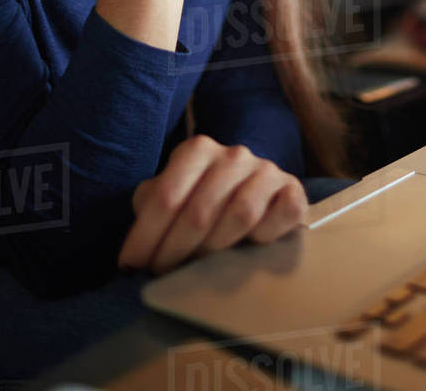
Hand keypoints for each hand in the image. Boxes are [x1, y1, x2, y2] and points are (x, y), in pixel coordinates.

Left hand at [117, 135, 307, 274]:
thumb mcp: (172, 195)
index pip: (166, 196)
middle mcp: (234, 155)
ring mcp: (267, 171)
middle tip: (160, 276)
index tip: (130, 267)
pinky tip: (250, 248)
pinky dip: (265, 235)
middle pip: (199, 211)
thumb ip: (151, 204)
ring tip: (198, 270)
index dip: (146, 236)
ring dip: (214, 249)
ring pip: (240, 214)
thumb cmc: (203, 200)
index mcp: (198, 150)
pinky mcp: (294, 190)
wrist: (255, 194)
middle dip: (174, 250)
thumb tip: (133, 241)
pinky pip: (281, 214)